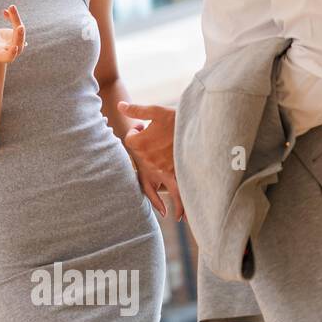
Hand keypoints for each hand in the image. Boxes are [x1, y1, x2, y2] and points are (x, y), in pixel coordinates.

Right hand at [0, 5, 25, 63]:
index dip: (12, 53)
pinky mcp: (17, 33)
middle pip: (18, 43)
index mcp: (1, 55)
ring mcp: (16, 41)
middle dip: (19, 36)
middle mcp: (12, 50)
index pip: (9, 56)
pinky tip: (7, 10)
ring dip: (16, 19)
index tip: (15, 47)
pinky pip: (17, 23)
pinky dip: (12, 16)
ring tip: (11, 7)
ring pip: (20, 31)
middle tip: (20, 26)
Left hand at [119, 102, 182, 220]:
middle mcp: (146, 160)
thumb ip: (137, 110)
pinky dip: (178, 206)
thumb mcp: (157, 111)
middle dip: (143, 164)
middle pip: (139, 165)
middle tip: (149, 162)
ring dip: (157, 200)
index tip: (143, 126)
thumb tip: (120, 105)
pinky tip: (180, 216)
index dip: (136, 131)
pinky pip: (175, 194)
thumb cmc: (178, 119)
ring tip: (166, 212)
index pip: (130, 139)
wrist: (201, 126)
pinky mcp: (175, 176)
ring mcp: (160, 171)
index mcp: (138, 144)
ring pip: (154, 189)